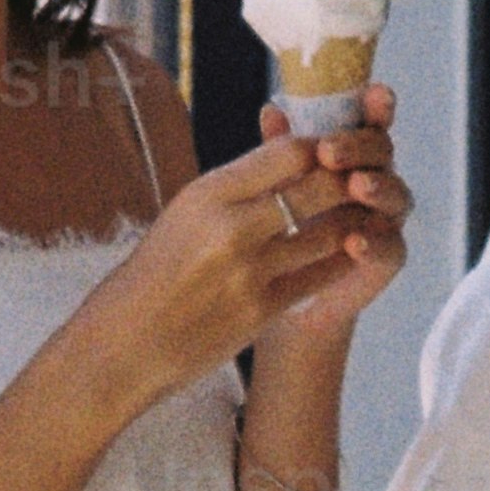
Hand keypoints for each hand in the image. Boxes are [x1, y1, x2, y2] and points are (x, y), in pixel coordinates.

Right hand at [70, 96, 407, 414]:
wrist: (125, 341)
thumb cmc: (154, 272)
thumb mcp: (185, 212)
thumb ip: (237, 187)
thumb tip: (292, 156)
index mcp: (208, 193)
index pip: (288, 152)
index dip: (319, 149)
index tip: (330, 153)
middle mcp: (232, 227)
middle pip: (318, 186)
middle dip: (347, 181)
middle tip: (363, 179)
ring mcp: (250, 271)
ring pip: (331, 232)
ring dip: (353, 221)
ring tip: (364, 213)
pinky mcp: (264, 310)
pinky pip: (323, 276)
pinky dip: (343, 260)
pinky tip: (352, 252)